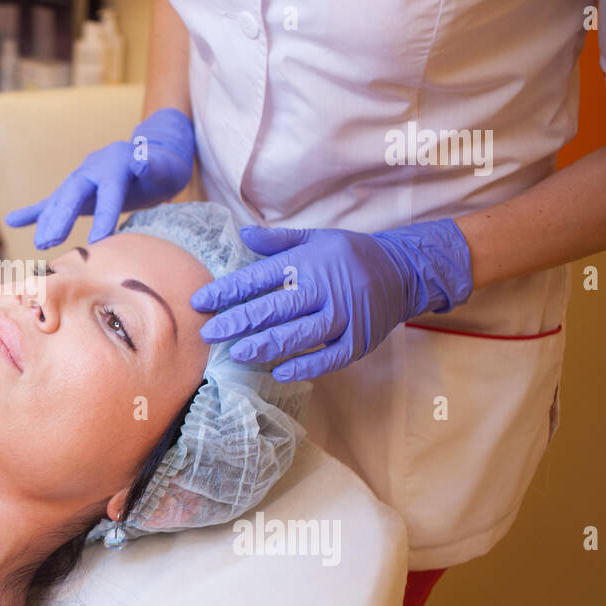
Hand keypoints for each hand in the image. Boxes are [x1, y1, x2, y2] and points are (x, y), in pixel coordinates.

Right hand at [4, 108, 195, 249]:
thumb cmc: (165, 168)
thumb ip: (154, 164)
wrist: (156, 159)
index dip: (104, 215)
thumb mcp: (168, 166)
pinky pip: (51, 201)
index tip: (98, 242)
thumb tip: (141, 157)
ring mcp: (81, 178)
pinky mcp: (76, 190)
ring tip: (41, 245)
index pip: (109, 192)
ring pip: (61, 199)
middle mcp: (93, 167)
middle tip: (51, 242)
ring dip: (49, 222)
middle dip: (62, 217)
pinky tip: (12, 221)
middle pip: (74, 193)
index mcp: (116, 162)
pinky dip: (33, 212)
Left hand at [192, 219, 473, 381]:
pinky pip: (328, 358)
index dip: (228, 290)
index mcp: (308, 262)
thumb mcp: (316, 238)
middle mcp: (324, 289)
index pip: (259, 277)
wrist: (404, 270)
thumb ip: (278, 241)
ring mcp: (344, 317)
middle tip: (208, 332)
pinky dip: (304, 366)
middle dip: (238, 321)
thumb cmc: (349, 254)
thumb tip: (243, 233)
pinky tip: (278, 372)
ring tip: (236, 353)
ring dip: (265, 345)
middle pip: (275, 308)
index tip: (201, 301)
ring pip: (298, 336)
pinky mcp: (358, 341)